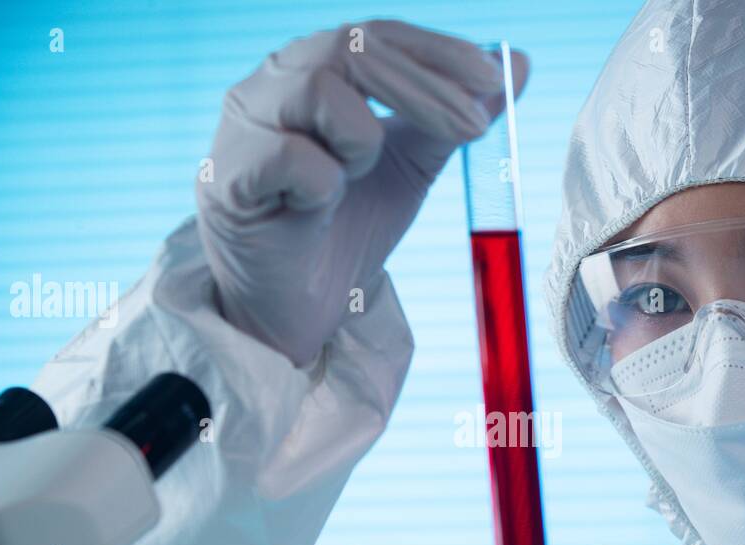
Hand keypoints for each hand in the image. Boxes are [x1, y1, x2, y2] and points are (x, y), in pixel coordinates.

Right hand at [196, 20, 527, 365]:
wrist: (300, 310)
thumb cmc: (346, 230)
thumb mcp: (411, 168)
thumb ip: (452, 119)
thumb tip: (517, 62)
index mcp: (314, 71)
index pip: (377, 35)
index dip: (438, 52)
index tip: (493, 81)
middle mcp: (272, 84)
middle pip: (352, 48)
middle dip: (424, 88)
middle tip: (473, 129)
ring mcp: (242, 126)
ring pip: (317, 89)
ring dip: (363, 138)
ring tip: (359, 177)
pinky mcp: (227, 178)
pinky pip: (290, 156)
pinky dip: (324, 182)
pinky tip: (317, 209)